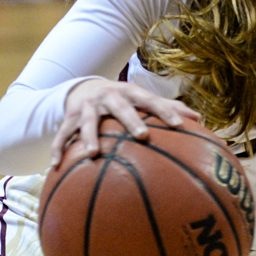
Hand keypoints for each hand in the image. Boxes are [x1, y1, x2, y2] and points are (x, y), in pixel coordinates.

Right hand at [51, 79, 201, 167]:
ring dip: (90, 137)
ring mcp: (87, 107)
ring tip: (94, 153)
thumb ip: (169, 109)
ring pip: (88, 122)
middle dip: (131, 120)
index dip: (165, 111)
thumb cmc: (123, 99)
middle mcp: (109, 97)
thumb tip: (200, 120)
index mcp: (130, 93)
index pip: (151, 100)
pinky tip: (55, 167)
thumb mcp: (143, 100)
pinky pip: (62, 135)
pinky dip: (58, 150)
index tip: (180, 126)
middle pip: (121, 107)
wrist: (84, 87)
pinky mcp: (69, 118)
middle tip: (143, 137)